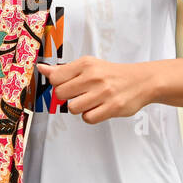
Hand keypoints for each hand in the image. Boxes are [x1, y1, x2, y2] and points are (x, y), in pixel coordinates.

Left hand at [38, 56, 154, 123]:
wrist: (141, 81)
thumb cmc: (111, 74)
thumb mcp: (88, 66)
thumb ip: (63, 70)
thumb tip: (41, 69)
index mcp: (86, 64)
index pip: (55, 78)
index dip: (58, 84)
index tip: (68, 84)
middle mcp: (94, 77)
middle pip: (61, 94)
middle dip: (68, 97)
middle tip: (81, 93)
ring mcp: (103, 93)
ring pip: (73, 108)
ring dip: (79, 107)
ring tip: (90, 101)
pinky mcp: (112, 107)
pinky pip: (88, 118)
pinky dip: (90, 116)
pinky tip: (98, 108)